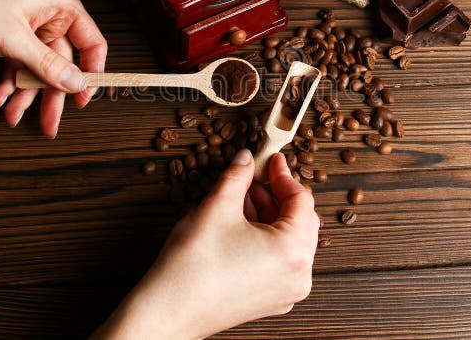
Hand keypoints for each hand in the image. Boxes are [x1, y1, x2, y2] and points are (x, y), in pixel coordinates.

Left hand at [0, 0, 106, 136]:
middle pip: (62, 64)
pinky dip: (10, 85)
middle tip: (49, 123)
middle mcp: (50, 17)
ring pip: (39, 70)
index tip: (82, 99)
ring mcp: (30, 29)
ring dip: (26, 95)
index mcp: (61, 5)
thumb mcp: (14, 38)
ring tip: (13, 115)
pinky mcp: (11, 39)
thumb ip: (48, 65)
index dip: (90, 73)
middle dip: (51, 95)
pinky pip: (19, 68)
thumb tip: (76, 83)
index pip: (91, 43)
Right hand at [95, 150, 319, 338]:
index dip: (283, 175)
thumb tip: (244, 159)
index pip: (302, 200)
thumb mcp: (216, 208)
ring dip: (269, 215)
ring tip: (241, 198)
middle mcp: (299, 275)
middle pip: (300, 221)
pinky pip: (279, 261)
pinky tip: (241, 224)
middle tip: (253, 177)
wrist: (169, 312)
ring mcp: (286, 291)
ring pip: (289, 241)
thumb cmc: (193, 266)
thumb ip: (237, 177)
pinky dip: (266, 238)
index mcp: (293, 251)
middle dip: (276, 195)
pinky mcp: (271, 300)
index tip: (270, 160)